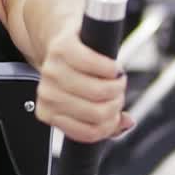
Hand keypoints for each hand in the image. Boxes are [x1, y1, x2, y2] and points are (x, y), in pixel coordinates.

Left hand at [34, 28, 131, 142]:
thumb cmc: (75, 75)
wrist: (60, 41)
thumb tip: (127, 123)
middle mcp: (47, 94)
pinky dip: (109, 68)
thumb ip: (107, 121)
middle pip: (97, 113)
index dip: (111, 124)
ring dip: (116, 85)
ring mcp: (52, 71)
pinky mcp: (62, 49)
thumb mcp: (87, 102)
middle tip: (118, 92)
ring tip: (117, 79)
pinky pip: (92, 64)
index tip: (117, 112)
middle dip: (116, 103)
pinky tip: (112, 68)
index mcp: (48, 112)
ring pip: (97, 91)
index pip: (90, 132)